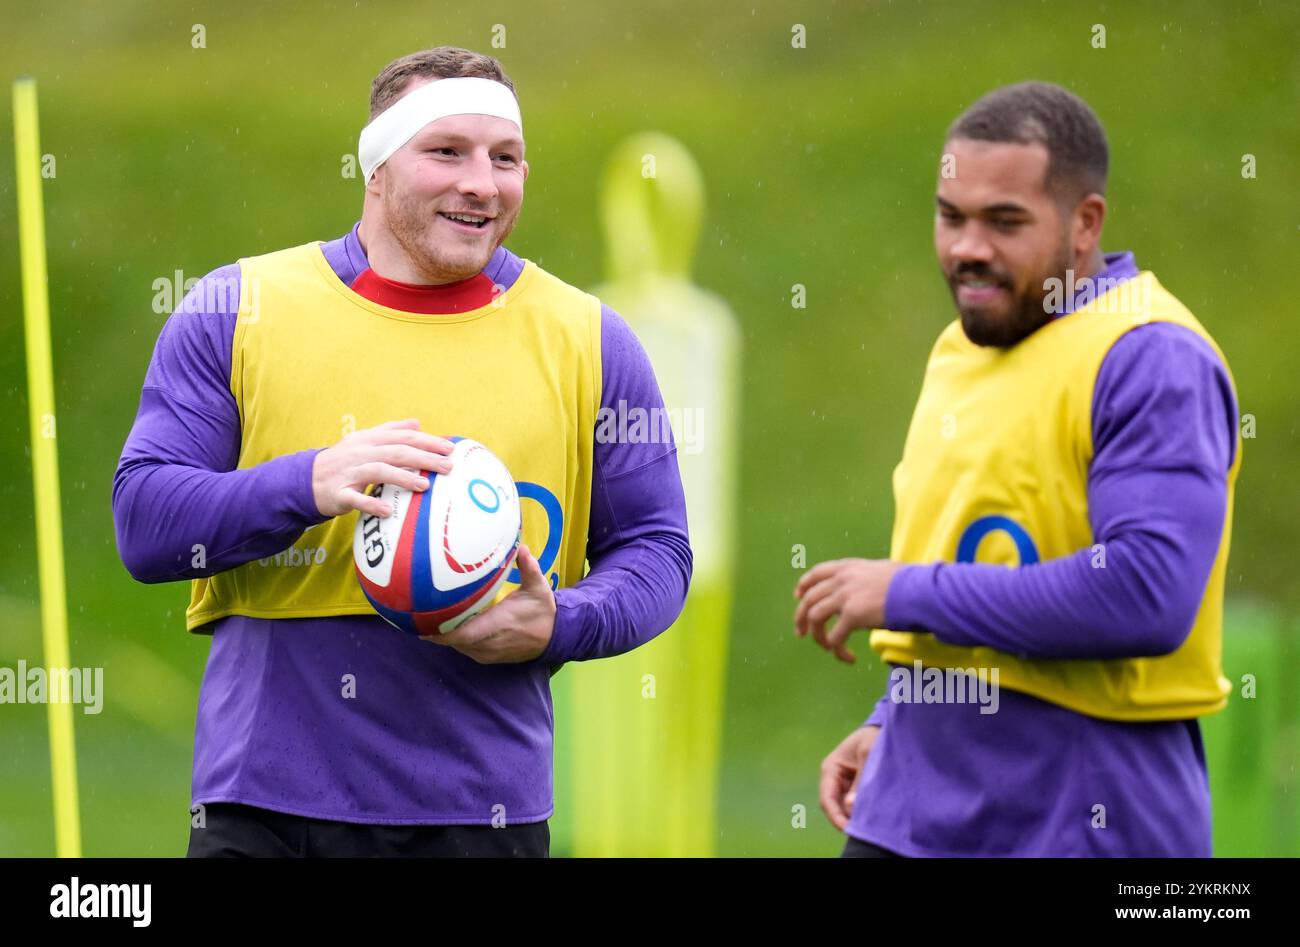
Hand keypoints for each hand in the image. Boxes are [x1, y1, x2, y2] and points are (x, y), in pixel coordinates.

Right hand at [312, 418, 454, 518]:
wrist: (305, 479)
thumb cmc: (343, 461)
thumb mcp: (363, 440)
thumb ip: (390, 431)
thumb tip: (417, 422)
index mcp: (369, 439)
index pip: (402, 437)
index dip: (426, 441)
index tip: (449, 448)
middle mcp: (360, 453)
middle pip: (396, 452)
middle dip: (424, 458)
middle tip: (447, 467)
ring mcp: (348, 473)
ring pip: (378, 471)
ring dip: (402, 478)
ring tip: (425, 487)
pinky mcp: (338, 493)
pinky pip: (355, 499)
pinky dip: (371, 504)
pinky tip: (388, 511)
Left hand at [423, 544, 555, 663]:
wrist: (555, 637)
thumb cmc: (544, 611)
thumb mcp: (539, 588)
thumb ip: (530, 568)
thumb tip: (522, 547)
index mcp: (500, 624)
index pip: (465, 634)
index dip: (442, 633)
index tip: (423, 623)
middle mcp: (490, 643)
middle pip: (454, 641)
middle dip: (434, 631)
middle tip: (414, 615)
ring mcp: (488, 653)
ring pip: (457, 647)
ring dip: (441, 636)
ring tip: (422, 619)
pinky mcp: (487, 657)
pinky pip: (464, 649)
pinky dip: (452, 640)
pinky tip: (440, 627)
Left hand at [793, 558, 902, 662]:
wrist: (918, 591)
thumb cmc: (909, 583)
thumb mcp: (882, 571)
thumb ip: (867, 579)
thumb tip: (868, 590)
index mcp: (848, 567)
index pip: (817, 573)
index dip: (804, 586)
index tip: (798, 597)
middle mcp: (841, 580)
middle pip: (809, 599)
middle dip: (801, 618)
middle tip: (802, 633)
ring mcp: (844, 596)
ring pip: (815, 618)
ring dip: (818, 637)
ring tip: (829, 648)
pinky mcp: (852, 615)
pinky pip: (834, 637)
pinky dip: (837, 650)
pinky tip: (848, 658)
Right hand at [820, 725, 879, 830]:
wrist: (884, 729)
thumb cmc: (873, 737)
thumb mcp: (868, 754)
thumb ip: (860, 780)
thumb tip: (850, 806)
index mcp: (830, 768)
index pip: (827, 798)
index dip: (835, 816)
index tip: (849, 829)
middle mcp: (833, 779)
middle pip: (834, 807)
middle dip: (846, 818)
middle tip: (863, 829)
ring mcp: (843, 784)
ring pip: (844, 808)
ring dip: (854, 815)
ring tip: (870, 823)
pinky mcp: (854, 788)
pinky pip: (854, 804)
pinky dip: (861, 811)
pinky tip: (872, 815)